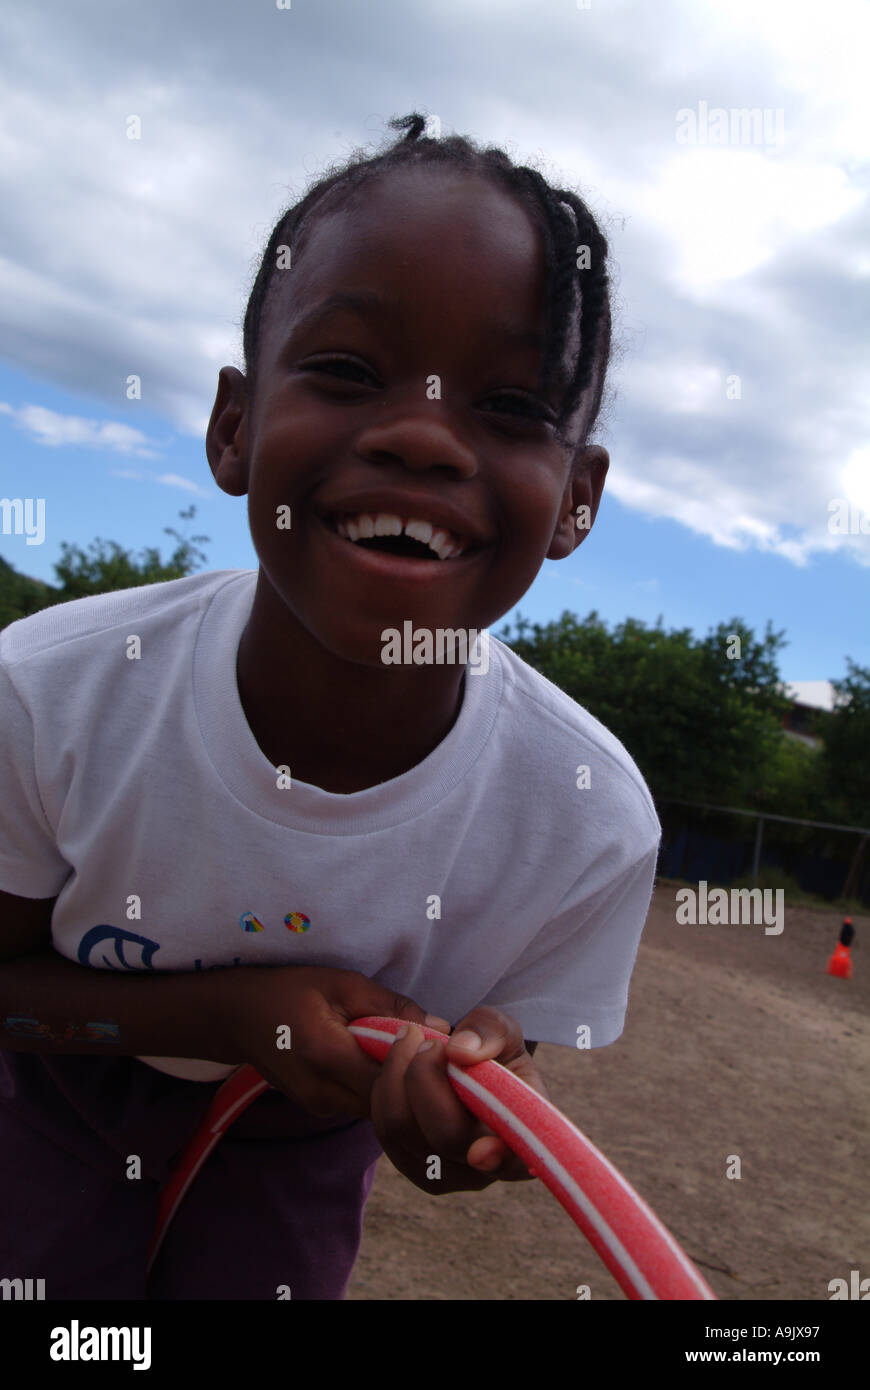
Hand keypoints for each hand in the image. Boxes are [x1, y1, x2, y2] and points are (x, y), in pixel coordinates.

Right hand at [217, 964, 444, 1118]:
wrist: (237, 1016)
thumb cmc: (290, 990)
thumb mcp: (343, 983)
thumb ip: (391, 1006)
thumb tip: (441, 1028)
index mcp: (325, 1055)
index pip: (392, 1077)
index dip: (422, 1064)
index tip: (441, 1045)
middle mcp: (322, 1092)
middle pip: (390, 1101)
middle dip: (417, 1081)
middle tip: (438, 1055)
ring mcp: (319, 1107)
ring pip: (380, 1108)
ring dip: (401, 1087)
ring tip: (416, 1057)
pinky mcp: (320, 1110)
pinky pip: (364, 1105)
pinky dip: (381, 1088)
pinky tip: (390, 1065)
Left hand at [369, 1006, 549, 1193]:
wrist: (464, 1067)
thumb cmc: (492, 1050)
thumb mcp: (501, 1029)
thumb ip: (490, 1032)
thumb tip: (461, 1052)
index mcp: (524, 1135)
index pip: (515, 1160)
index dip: (500, 1158)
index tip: (479, 1150)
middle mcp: (487, 1168)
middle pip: (445, 1136)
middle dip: (425, 1076)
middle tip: (427, 1040)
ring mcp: (447, 1175)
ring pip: (404, 1132)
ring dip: (396, 1075)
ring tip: (410, 1040)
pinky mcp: (411, 1167)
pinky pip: (383, 1131)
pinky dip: (383, 1090)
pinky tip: (398, 1066)